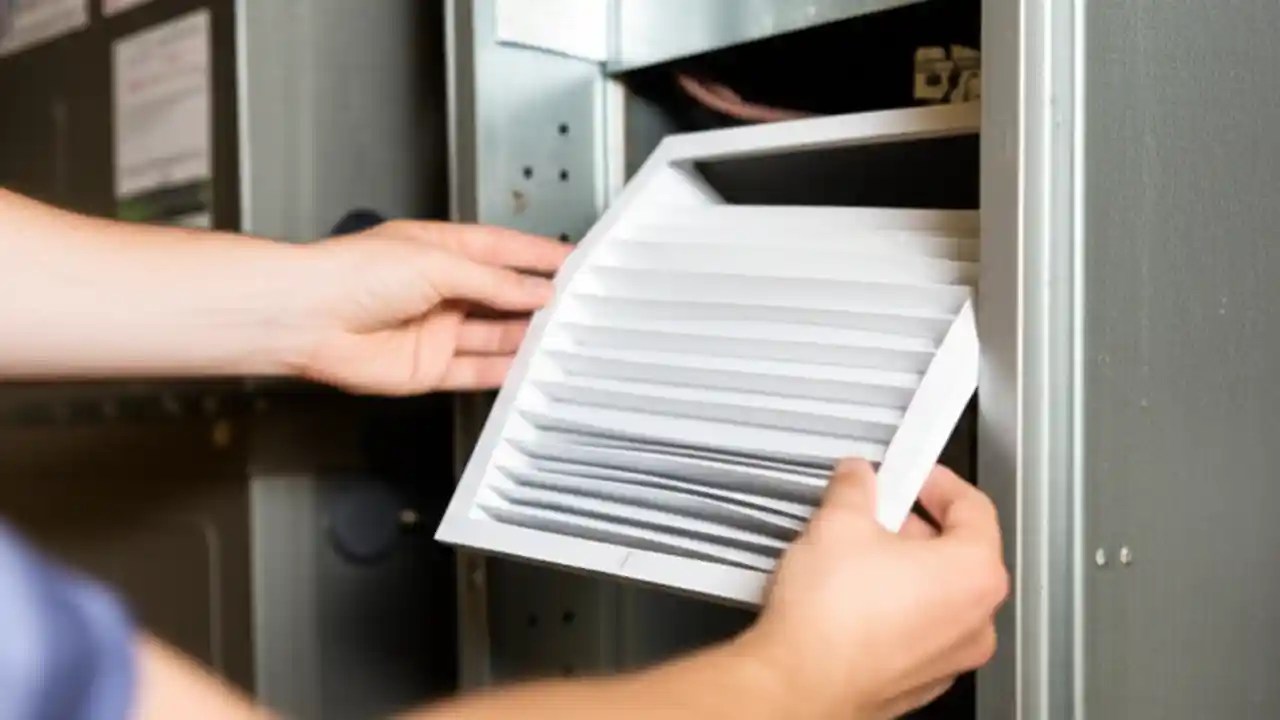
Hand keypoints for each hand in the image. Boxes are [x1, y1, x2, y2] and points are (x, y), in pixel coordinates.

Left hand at [293, 220, 570, 394]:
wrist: (308, 318)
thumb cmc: (351, 274)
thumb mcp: (438, 263)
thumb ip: (493, 282)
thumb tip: (534, 290)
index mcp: (440, 250)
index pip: (503, 250)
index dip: (538, 256)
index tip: (574, 261)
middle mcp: (439, 289)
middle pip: (502, 296)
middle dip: (538, 300)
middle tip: (578, 306)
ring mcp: (435, 329)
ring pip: (493, 335)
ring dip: (525, 337)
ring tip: (561, 337)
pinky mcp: (428, 367)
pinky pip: (475, 371)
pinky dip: (503, 371)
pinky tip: (527, 368)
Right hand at [740, 460, 1007, 719]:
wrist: (798, 683)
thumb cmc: (830, 617)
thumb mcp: (839, 521)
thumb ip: (856, 488)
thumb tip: (857, 478)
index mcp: (974, 575)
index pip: (974, 508)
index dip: (937, 481)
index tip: (911, 474)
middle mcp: (974, 622)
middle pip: (957, 553)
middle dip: (912, 526)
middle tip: (874, 510)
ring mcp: (949, 658)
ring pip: (936, 596)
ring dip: (902, 569)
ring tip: (855, 555)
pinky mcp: (918, 681)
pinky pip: (916, 630)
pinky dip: (893, 609)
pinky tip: (851, 598)